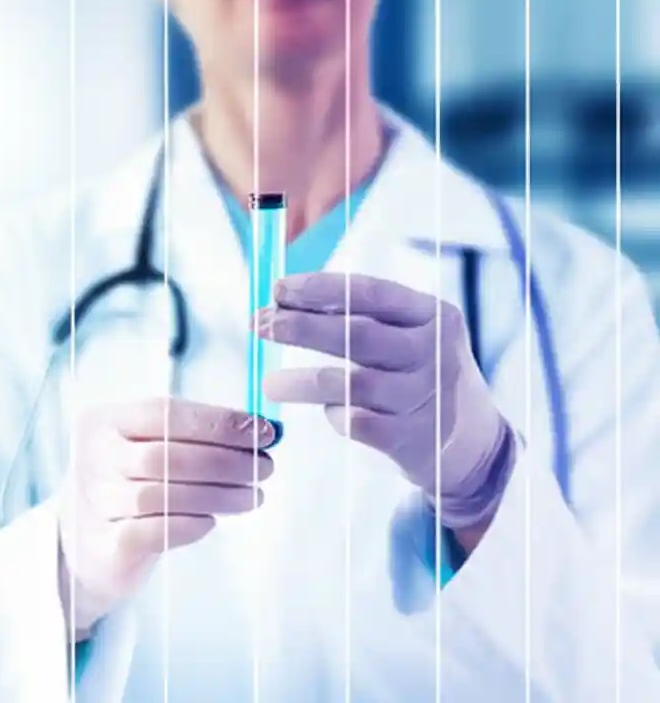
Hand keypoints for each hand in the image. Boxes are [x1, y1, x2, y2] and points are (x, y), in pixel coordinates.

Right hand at [57, 398, 278, 637]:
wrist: (81, 546)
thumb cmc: (125, 487)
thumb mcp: (145, 448)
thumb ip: (192, 436)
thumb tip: (261, 430)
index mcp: (102, 422)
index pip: (164, 413)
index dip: (218, 422)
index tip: (264, 432)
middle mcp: (91, 458)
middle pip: (167, 455)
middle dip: (226, 462)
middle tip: (265, 468)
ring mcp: (95, 503)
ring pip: (165, 495)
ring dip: (219, 495)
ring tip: (252, 497)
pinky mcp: (106, 545)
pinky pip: (157, 532)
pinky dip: (191, 525)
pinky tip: (212, 521)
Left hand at [256, 273, 514, 530]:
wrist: (473, 442)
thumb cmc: (422, 375)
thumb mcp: (411, 335)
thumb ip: (361, 317)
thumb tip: (285, 301)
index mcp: (433, 315)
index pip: (371, 293)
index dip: (319, 288)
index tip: (277, 288)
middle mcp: (433, 352)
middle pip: (357, 334)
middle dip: (300, 327)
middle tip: (259, 324)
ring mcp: (423, 397)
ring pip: (349, 383)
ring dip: (301, 381)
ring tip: (269, 384)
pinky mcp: (409, 438)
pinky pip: (355, 422)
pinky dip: (333, 415)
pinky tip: (326, 410)